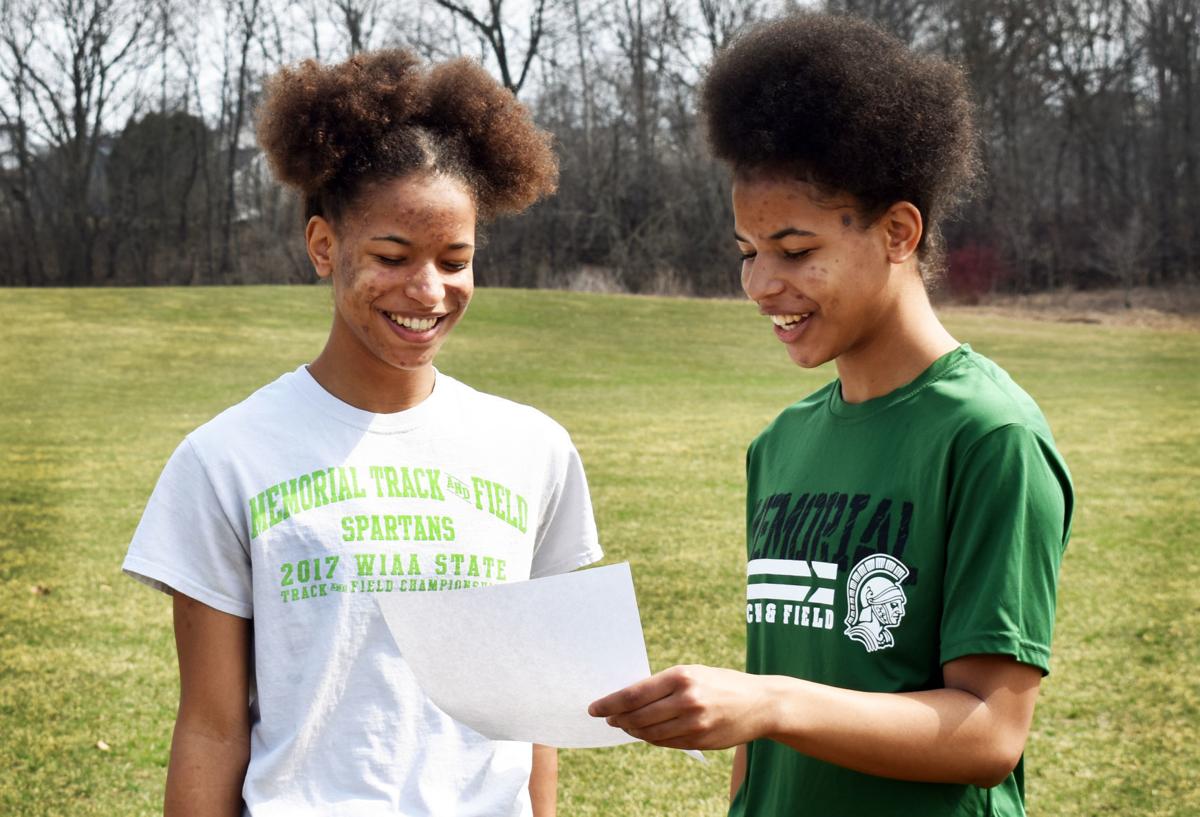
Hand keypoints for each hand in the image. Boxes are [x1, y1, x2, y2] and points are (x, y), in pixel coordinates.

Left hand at [587, 665, 771, 749]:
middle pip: (638, 716)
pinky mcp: (700, 739)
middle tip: (608, 718)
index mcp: (681, 677)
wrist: (761, 702)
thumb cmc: (722, 683)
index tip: (594, 708)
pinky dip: (651, 739)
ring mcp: (694, 723)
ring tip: (624, 725)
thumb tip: (628, 699)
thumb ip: (663, 685)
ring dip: (632, 730)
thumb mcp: (693, 673)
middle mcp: (686, 700)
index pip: (634, 694)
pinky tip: (645, 733)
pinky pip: (665, 743)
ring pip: (649, 733)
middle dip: (617, 719)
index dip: (610, 703)